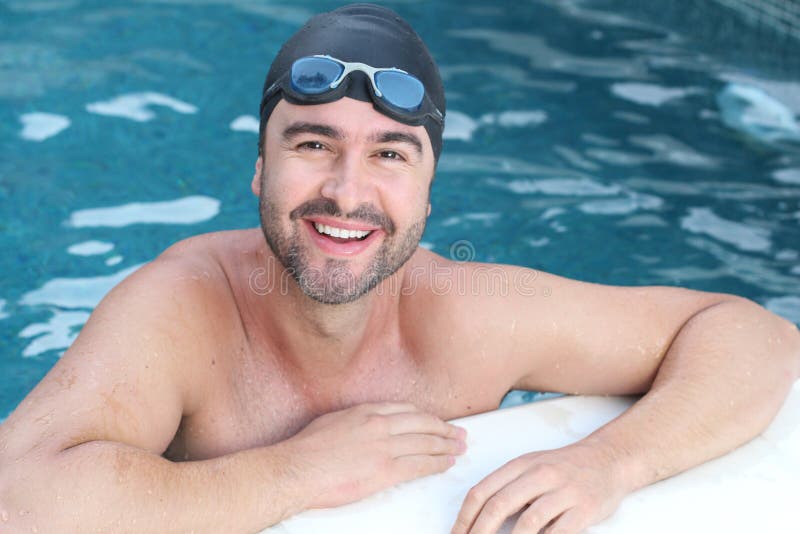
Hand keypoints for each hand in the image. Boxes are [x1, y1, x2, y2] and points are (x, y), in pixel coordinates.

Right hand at [278, 402, 466, 509]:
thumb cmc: (306, 450)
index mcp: (366, 411)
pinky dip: (437, 463)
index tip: (433, 421)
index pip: (406, 410)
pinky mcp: (385, 469)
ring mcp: (384, 446)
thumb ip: (354, 421)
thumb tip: (363, 426)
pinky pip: (420, 464)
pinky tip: (446, 463)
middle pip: (422, 423)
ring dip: (446, 445)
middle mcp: (379, 424)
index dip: (424, 417)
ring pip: (426, 442)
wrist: (297, 469)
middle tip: (458, 433)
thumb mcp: (332, 421)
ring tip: (459, 447)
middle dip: (443, 428)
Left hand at [452, 442, 627, 533]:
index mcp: (520, 465)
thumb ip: (508, 486)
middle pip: (499, 505)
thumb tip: (478, 517)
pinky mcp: (583, 509)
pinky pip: (558, 533)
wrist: (608, 459)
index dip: (465, 516)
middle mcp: (539, 475)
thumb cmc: (564, 467)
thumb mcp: (532, 467)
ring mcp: (562, 491)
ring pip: (527, 522)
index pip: (483, 490)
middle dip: (479, 532)